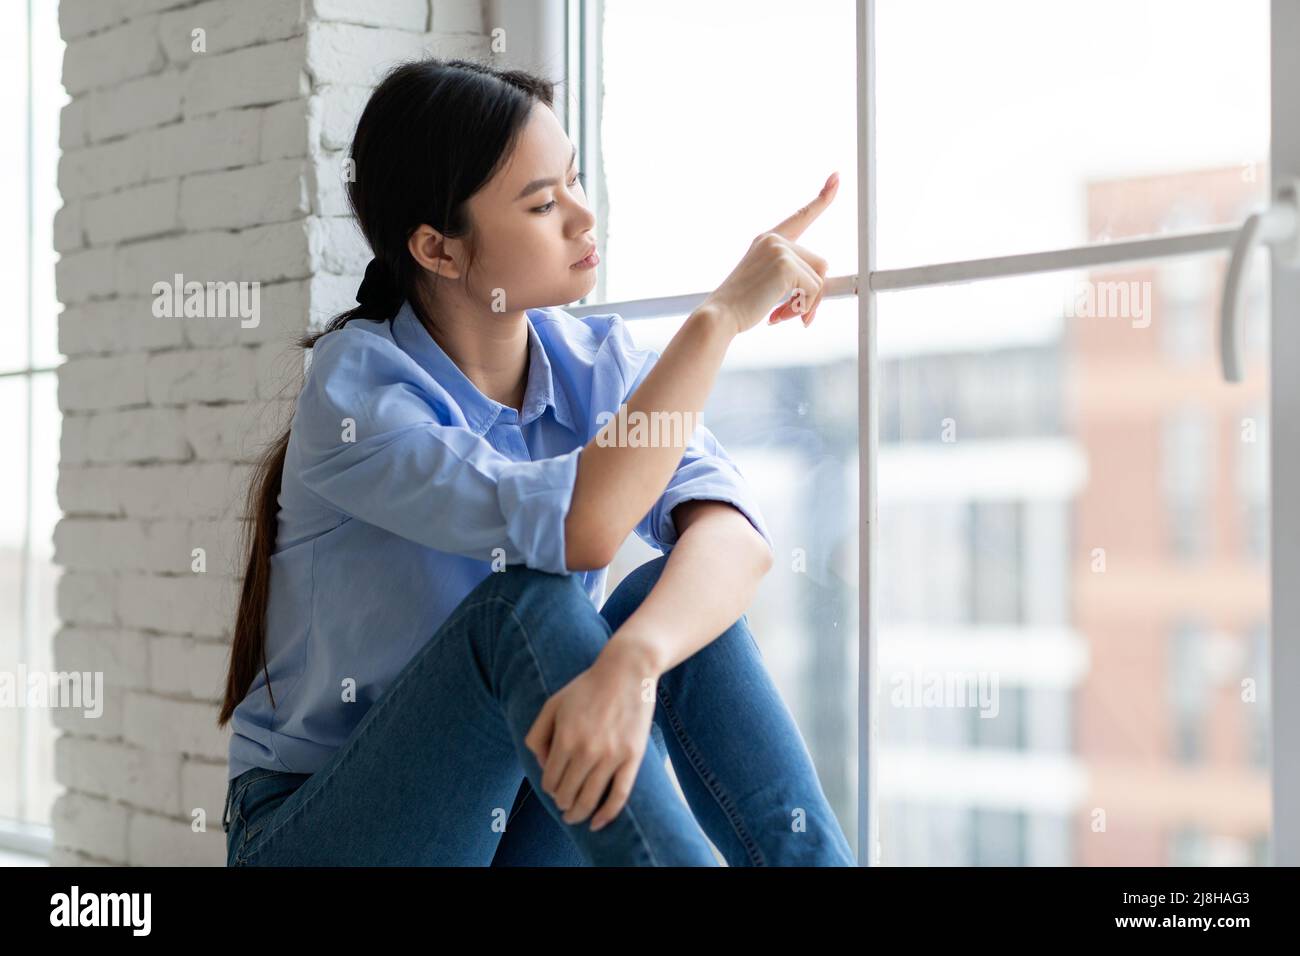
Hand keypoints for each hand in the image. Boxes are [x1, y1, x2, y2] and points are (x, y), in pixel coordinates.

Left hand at [523, 634, 660, 831]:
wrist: (627, 671)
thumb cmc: (587, 687)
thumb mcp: (553, 705)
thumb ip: (538, 735)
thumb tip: (541, 764)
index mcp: (565, 739)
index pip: (550, 781)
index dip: (549, 787)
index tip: (554, 786)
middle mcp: (587, 751)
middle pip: (567, 795)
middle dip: (562, 803)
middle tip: (564, 803)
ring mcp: (612, 756)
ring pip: (590, 800)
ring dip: (579, 813)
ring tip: (575, 816)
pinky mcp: (632, 758)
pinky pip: (619, 796)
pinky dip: (607, 815)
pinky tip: (598, 823)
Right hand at [700, 171, 838, 335]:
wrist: (719, 315)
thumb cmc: (740, 306)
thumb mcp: (766, 283)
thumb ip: (791, 276)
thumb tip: (821, 287)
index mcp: (767, 240)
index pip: (800, 217)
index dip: (822, 199)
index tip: (837, 178)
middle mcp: (774, 240)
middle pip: (819, 264)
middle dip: (812, 293)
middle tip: (795, 314)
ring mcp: (780, 249)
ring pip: (819, 278)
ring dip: (807, 303)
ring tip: (781, 314)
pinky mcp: (786, 265)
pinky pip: (814, 290)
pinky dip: (802, 307)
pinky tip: (778, 314)